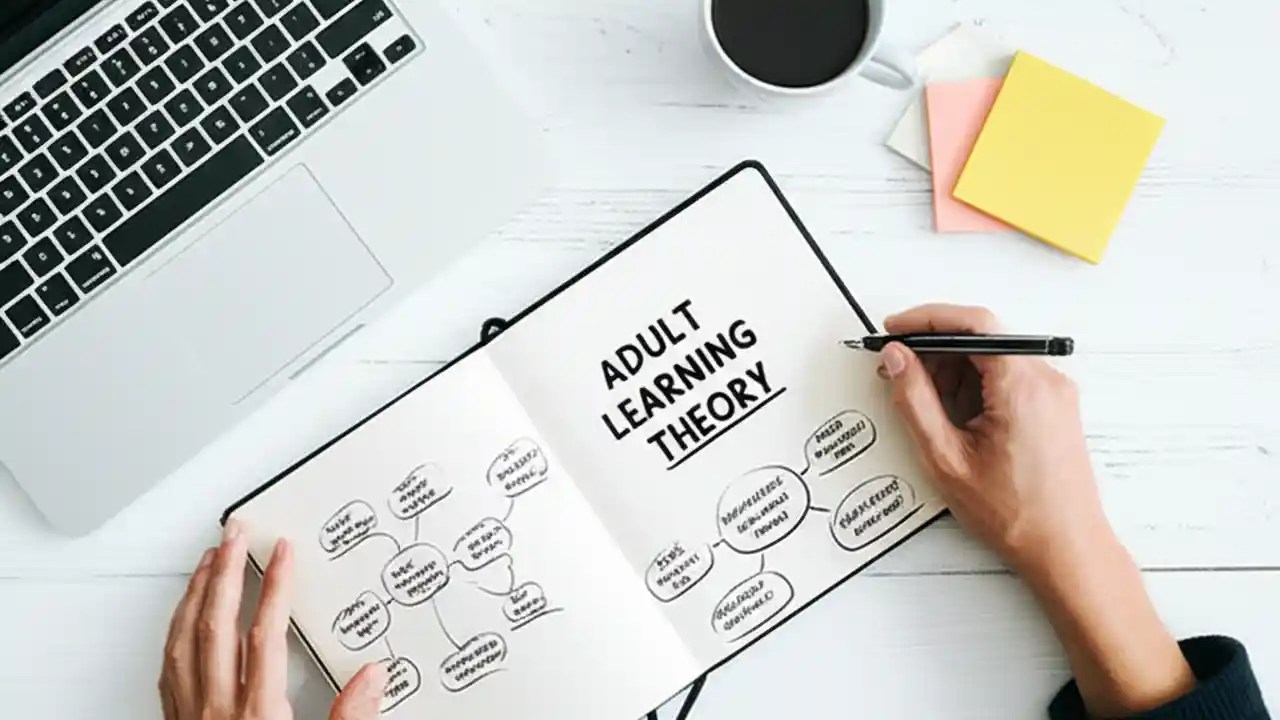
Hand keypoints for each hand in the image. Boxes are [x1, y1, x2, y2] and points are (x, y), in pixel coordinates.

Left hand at [160, 521, 387, 719]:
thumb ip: (348, 716)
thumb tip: (372, 677)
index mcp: (258, 715)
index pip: (266, 636)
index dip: (277, 588)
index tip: (283, 554)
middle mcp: (217, 710)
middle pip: (216, 627)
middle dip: (226, 573)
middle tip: (234, 537)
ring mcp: (191, 715)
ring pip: (184, 642)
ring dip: (196, 595)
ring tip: (207, 562)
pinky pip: (169, 667)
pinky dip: (177, 631)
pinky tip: (183, 618)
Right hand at [879, 304, 1193, 716]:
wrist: (1066, 549)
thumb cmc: (1012, 513)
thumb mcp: (946, 458)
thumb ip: (914, 400)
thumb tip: (895, 357)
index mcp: (1021, 385)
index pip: (972, 323)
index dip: (926, 319)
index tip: (893, 329)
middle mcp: (1045, 378)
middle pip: (982, 337)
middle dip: (935, 350)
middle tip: (898, 374)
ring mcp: (1055, 392)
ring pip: (994, 357)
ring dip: (954, 370)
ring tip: (928, 410)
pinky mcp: (1055, 406)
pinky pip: (1009, 377)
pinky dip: (977, 385)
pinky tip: (957, 419)